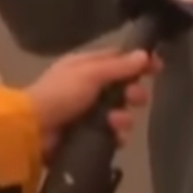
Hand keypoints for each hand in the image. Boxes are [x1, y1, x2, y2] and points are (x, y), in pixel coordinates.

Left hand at [24, 48, 155, 154]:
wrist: (33, 131)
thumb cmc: (60, 94)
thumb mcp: (90, 74)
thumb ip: (119, 66)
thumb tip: (145, 55)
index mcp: (84, 66)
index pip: (117, 59)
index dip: (138, 62)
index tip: (159, 67)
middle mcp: (87, 87)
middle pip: (122, 88)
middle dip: (133, 93)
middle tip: (136, 99)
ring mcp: (87, 113)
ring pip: (119, 112)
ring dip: (123, 117)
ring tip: (116, 122)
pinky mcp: (87, 136)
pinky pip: (111, 134)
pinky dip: (115, 135)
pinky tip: (114, 137)